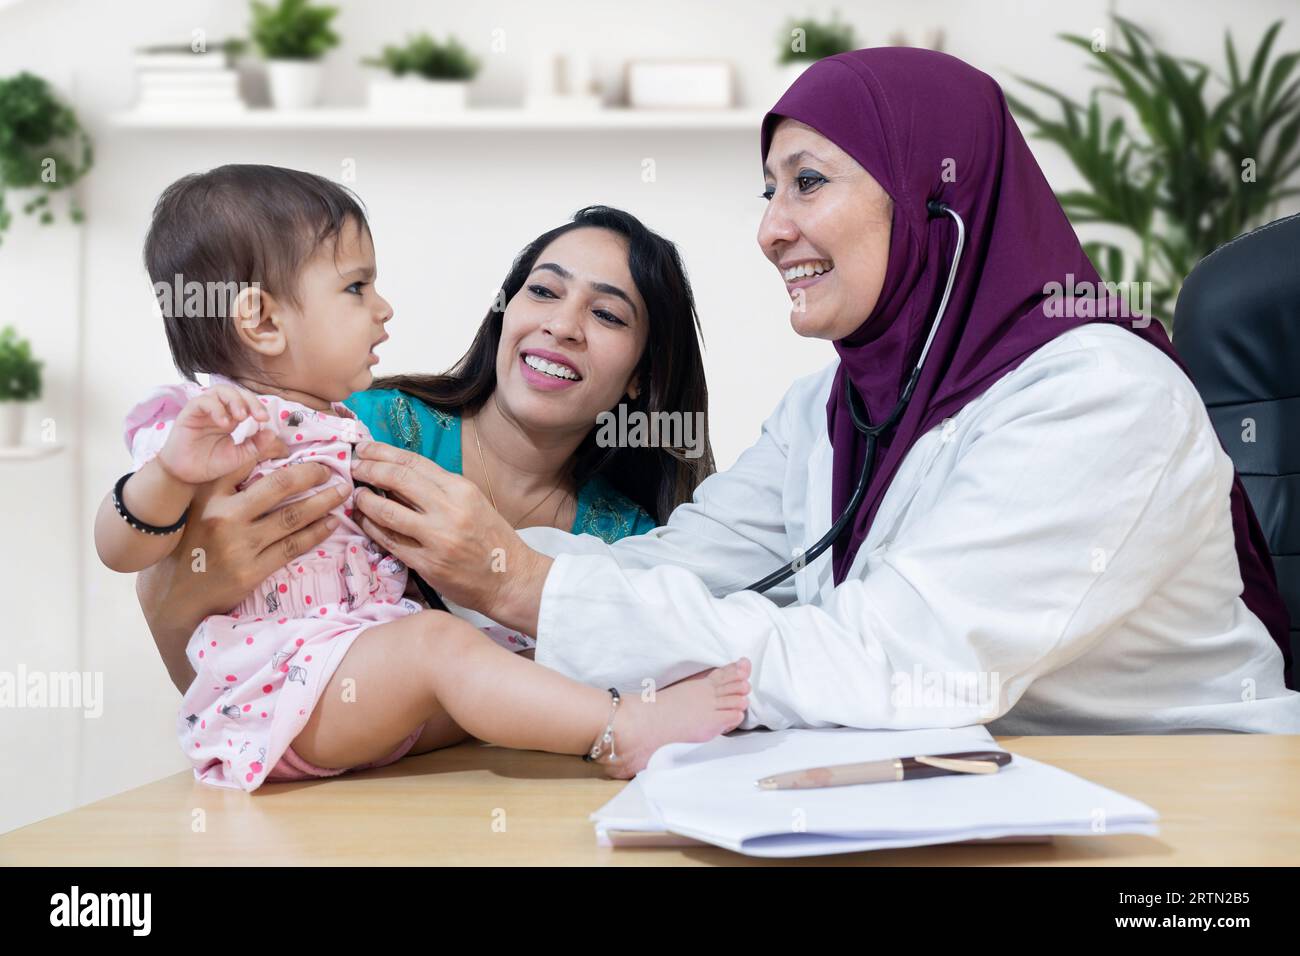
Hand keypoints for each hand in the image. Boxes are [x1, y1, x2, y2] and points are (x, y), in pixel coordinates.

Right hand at [137, 448, 347, 691]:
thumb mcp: (195, 509)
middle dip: (312, 474)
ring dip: (324, 502)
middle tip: (330, 470)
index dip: (276, 449)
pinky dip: (317, 532)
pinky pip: (294, 546)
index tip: (300, 448)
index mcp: (207, 495)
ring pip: (293, 516)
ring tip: (342, 492)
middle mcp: (223, 516)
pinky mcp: (252, 571)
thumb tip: (263, 455)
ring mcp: (239, 545)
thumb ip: (222, 485)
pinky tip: (331, 522)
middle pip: (280, 485)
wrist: (174, 597)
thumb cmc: (188, 547)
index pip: (246, 461)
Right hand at [156, 384, 278, 484]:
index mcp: (231, 418)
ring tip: (241, 417)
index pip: (246, 402)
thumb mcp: (240, 456)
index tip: (265, 419)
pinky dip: (216, 408)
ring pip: (219, 390)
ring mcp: (203, 410)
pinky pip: (202, 401)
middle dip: (250, 400)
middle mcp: (218, 411)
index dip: (257, 406)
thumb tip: (272, 431)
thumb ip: (256, 444)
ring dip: (234, 400)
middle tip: (258, 416)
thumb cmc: (210, 464)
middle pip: (235, 392)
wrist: (186, 476)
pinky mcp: (189, 413)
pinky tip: (224, 423)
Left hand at [350, 440, 551, 630]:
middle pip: (398, 480)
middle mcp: (449, 510)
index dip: (383, 453)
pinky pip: (390, 541)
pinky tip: (364, 520)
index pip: (414, 463)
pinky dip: (372, 528)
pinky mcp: (427, 563)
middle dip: (369, 469)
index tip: (364, 449)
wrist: (510, 577)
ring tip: (356, 495)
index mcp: (461, 489)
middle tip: (353, 467)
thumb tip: (398, 475)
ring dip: (365, 500)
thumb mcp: (473, 503)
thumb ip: (440, 489)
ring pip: (388, 511)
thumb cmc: (491, 539)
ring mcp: (437, 538)